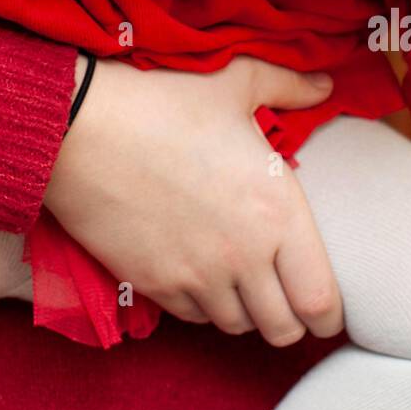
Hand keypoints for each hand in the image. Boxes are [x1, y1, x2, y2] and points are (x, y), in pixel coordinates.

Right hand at [44, 55, 344, 346]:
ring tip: (239, 280)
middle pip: (283, 328)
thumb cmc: (163, 100)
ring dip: (244, 310)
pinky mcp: (154, 284)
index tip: (323, 303)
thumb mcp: (235, 81)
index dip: (328, 311)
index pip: (321, 299)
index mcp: (277, 210)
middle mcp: (244, 254)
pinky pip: (192, 318)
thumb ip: (288, 86)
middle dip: (289, 317)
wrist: (82, 126)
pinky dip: (202, 304)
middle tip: (282, 294)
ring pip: (238, 327)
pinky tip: (198, 272)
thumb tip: (325, 85)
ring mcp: (197, 275)